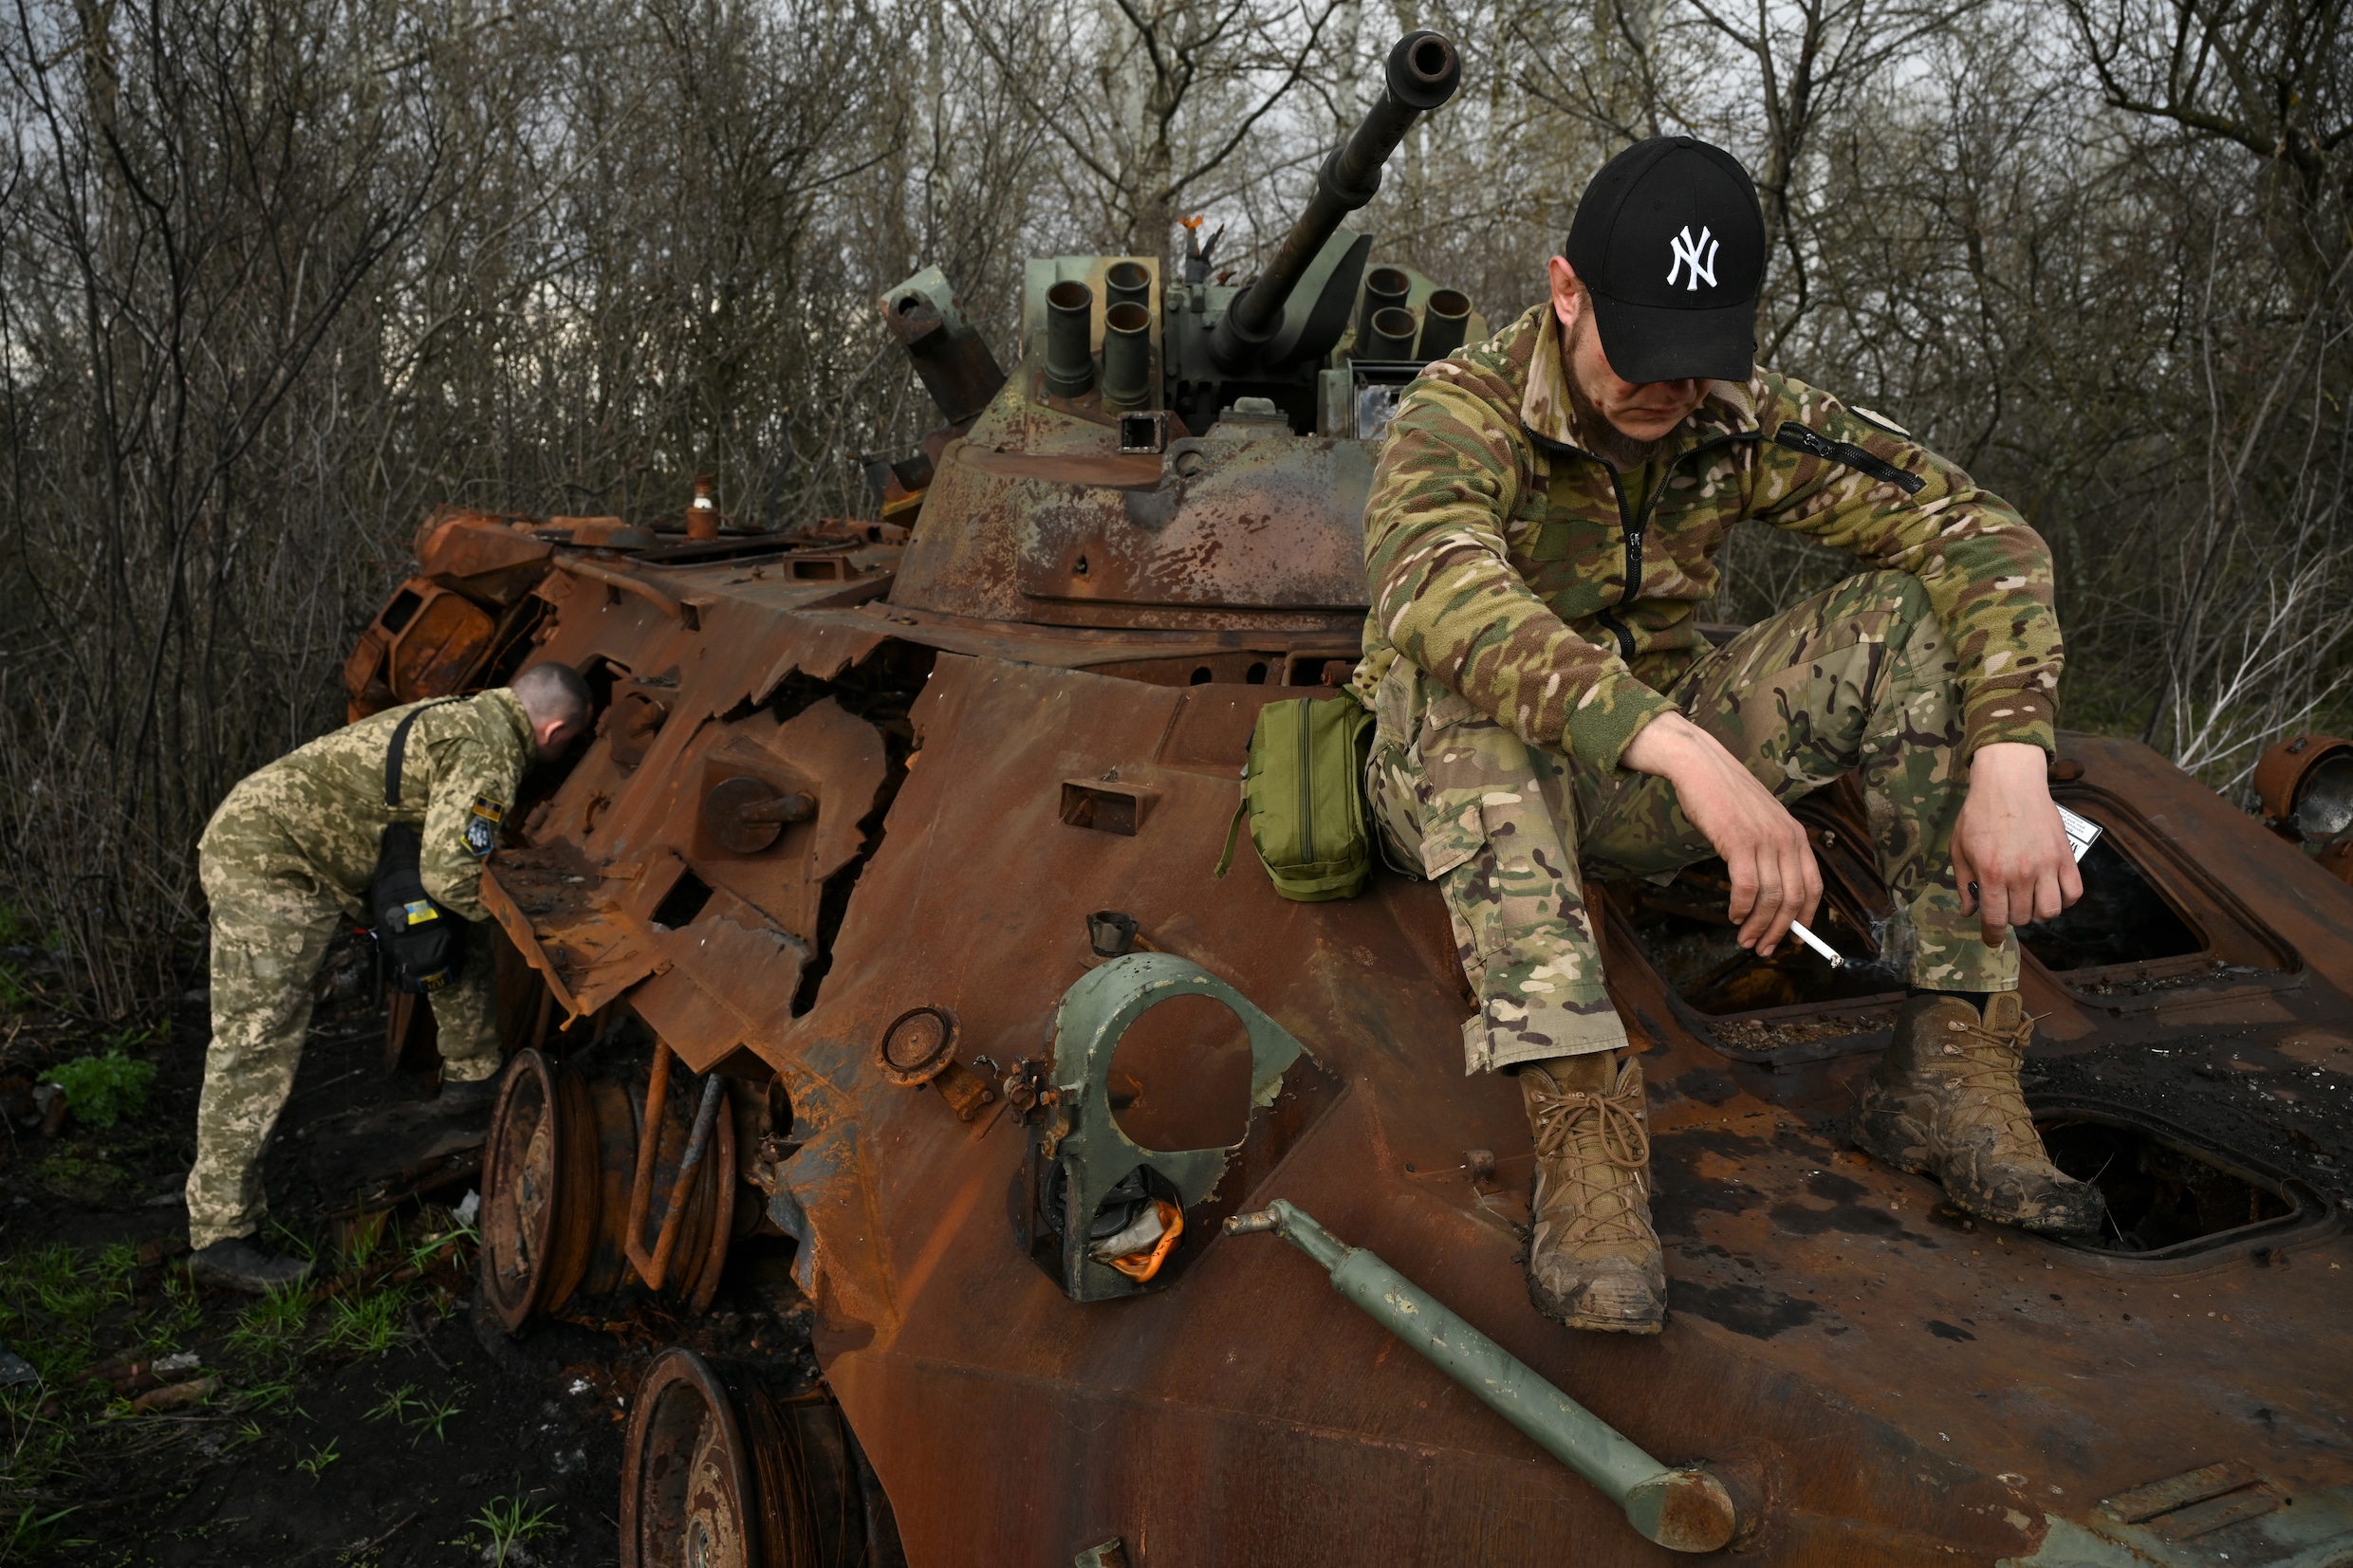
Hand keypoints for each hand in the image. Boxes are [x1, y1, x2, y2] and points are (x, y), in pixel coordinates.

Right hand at [1622, 711, 1820, 955]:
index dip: (1806, 919)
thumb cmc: (1725, 794)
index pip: (1814, 887)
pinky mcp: (1740, 841)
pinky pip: (1747, 887)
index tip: (1795, 939)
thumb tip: (1771, 891)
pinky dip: (1741, 908)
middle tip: (1764, 948)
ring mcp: (1765, 840)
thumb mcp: (1761, 821)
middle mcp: (1787, 839)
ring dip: (1759, 926)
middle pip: (1793, 898)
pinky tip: (1733, 915)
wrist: (1701, 765)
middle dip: (1780, 931)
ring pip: (1771, 897)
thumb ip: (1772, 849)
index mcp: (1797, 835)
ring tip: (1745, 939)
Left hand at [1951, 742, 2081, 946]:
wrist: (2010, 782)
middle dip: (2012, 917)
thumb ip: (1963, 883)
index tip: (1991, 940)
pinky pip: (2073, 893)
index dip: (1992, 935)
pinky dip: (2064, 900)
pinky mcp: (2065, 856)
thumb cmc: (1979, 814)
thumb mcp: (1959, 848)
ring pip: (2050, 911)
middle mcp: (2022, 874)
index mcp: (1992, 873)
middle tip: (2006, 903)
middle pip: (2023, 917)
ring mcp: (2047, 866)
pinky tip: (2051, 892)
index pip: (1995, 919)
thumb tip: (1969, 911)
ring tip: (2029, 899)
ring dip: (2038, 912)